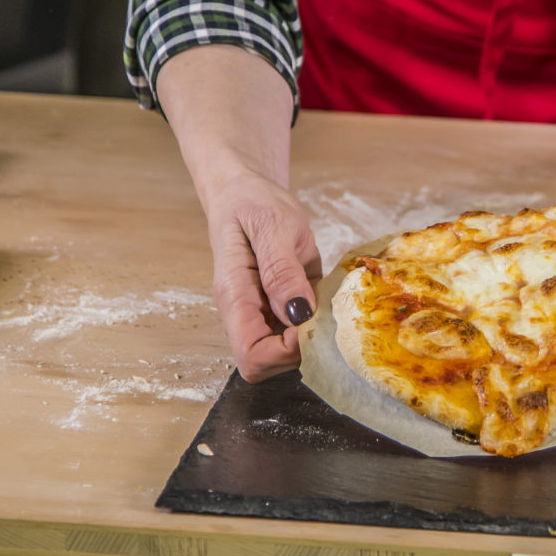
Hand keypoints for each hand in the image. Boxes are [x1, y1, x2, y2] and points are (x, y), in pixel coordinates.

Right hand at [204, 170, 321, 381]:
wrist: (246, 191)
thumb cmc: (253, 202)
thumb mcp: (273, 226)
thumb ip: (282, 272)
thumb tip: (297, 315)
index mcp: (234, 297)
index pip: (252, 357)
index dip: (284, 352)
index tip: (307, 321)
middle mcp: (244, 313)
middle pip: (269, 364)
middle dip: (301, 347)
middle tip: (321, 307)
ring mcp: (261, 314)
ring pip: (285, 354)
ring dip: (312, 334)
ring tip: (321, 296)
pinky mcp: (280, 309)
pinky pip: (300, 332)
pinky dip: (317, 322)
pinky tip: (321, 295)